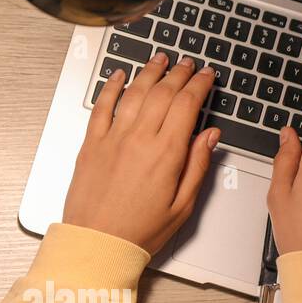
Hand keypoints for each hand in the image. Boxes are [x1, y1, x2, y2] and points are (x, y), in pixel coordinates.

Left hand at [63, 53, 220, 253]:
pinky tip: (118, 75)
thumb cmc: (138, 231)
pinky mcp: (91, 143)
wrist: (97, 243)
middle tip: (188, 64)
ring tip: (160, 59)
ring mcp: (112, 138)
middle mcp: (138, 140)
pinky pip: (101, 106)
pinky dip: (111, 87)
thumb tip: (211, 136)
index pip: (187, 105)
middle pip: (162, 93)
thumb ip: (198, 166)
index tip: (207, 76)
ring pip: (134, 93)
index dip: (199, 85)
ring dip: (149, 72)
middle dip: (179, 74)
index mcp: (166, 154)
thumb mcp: (182, 206)